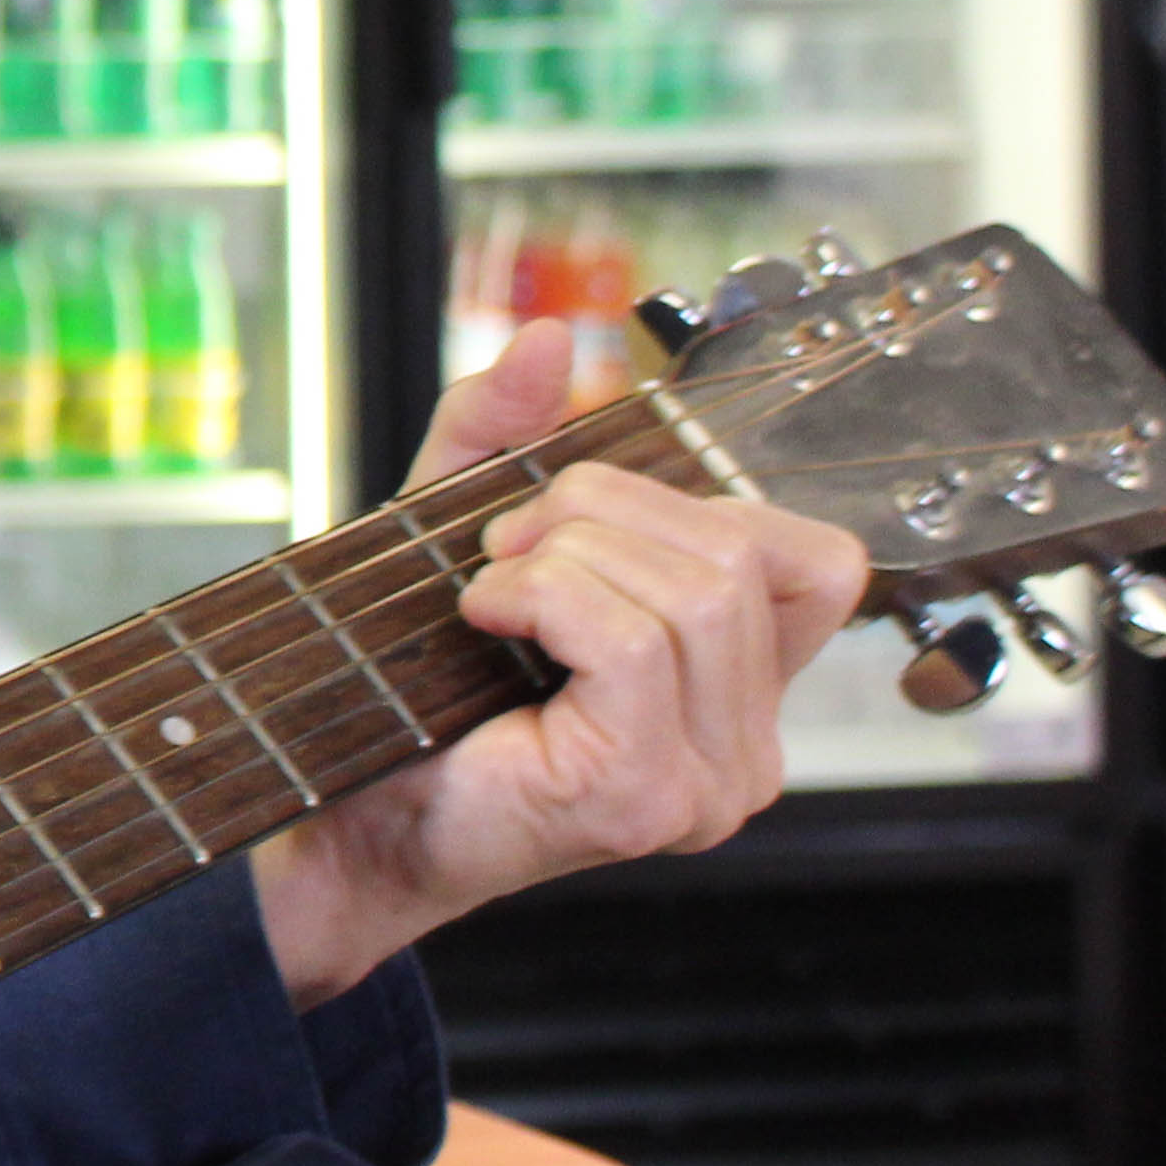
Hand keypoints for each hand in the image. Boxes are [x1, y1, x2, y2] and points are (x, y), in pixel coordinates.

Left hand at [251, 327, 867, 1008]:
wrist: (348, 826)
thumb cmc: (417, 701)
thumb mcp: (462, 537)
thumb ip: (502, 438)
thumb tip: (547, 339)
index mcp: (741, 695)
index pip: (818, 563)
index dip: (705, 503)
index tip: (584, 519)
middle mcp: (748, 749)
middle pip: (736, 553)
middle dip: (604, 512)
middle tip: (505, 547)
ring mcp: (708, 782)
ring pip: (693, 590)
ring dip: (566, 556)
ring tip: (491, 587)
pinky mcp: (645, 792)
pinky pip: (632, 638)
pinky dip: (545, 596)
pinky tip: (486, 618)